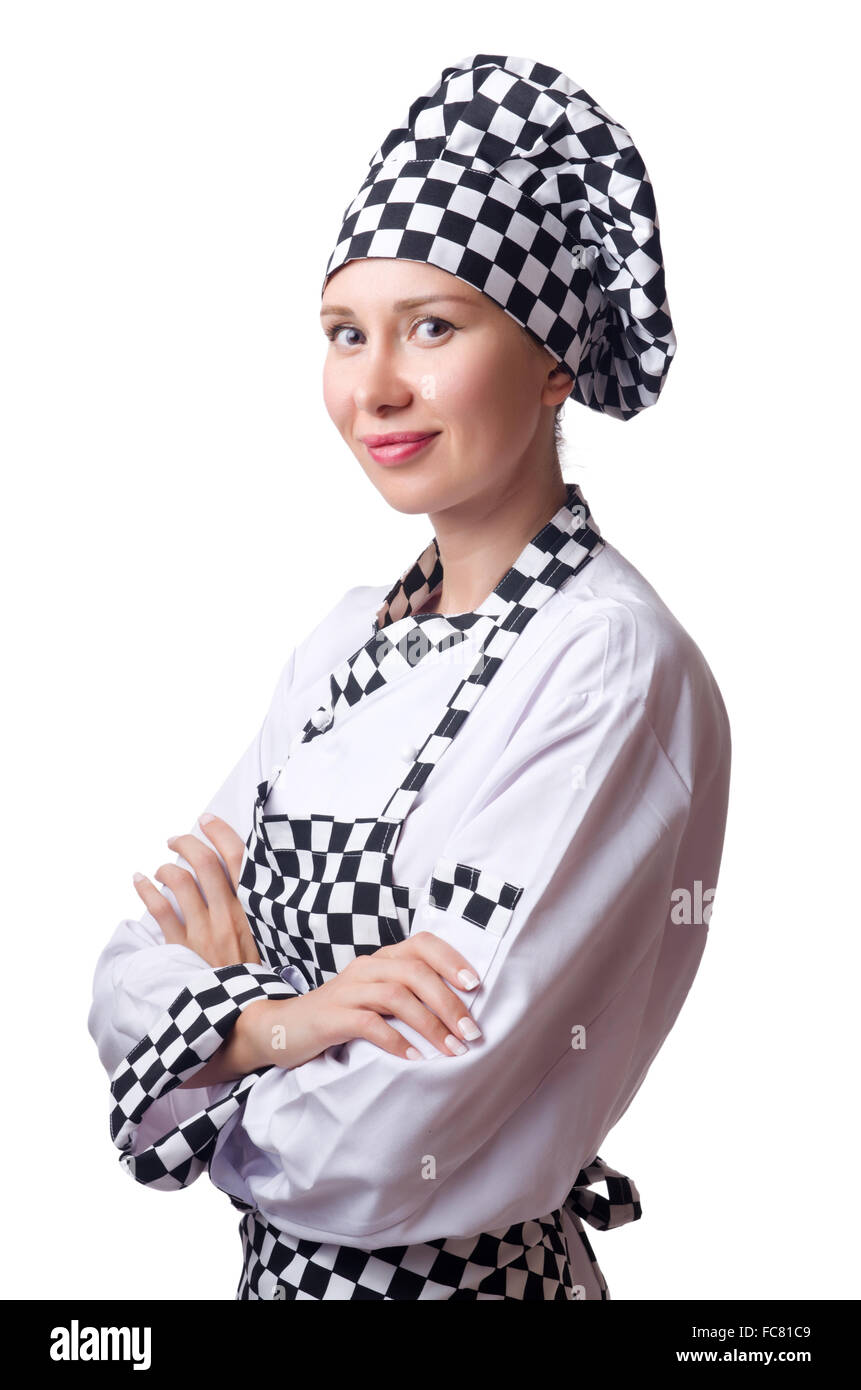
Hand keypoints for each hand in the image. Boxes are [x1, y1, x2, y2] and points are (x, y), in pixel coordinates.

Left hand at [132, 813, 260, 967]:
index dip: (221, 833)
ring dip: (167, 867)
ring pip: (180, 883)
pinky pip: (160, 911)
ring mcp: (204, 932)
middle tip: (177, 839)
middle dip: (188, 843)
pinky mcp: (183, 948)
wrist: (246, 1014)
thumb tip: (243, 880)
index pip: (238, 860)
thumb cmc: (257, 975)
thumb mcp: (269, 938)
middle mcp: (228, 916)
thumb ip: (256, 911)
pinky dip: (145, 890)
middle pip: (205, 864)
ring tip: (161, 867)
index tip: (207, 820)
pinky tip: (139, 880)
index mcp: (252, 910)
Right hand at [293, 931, 483, 1063]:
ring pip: (396, 995)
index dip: (451, 959)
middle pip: (415, 972)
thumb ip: (407, 995)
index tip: (476, 986)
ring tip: (451, 1048)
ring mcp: (347, 990)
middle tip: (471, 1032)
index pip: (422, 943)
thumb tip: (458, 1012)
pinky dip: (396, 1040)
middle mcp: (366, 967)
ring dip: (429, 1024)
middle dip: (448, 1002)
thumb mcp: (375, 998)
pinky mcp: (331, 1017)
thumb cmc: (340, 1015)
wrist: (283, 1027)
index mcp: (381, 959)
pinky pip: (369, 1024)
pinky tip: (414, 1057)